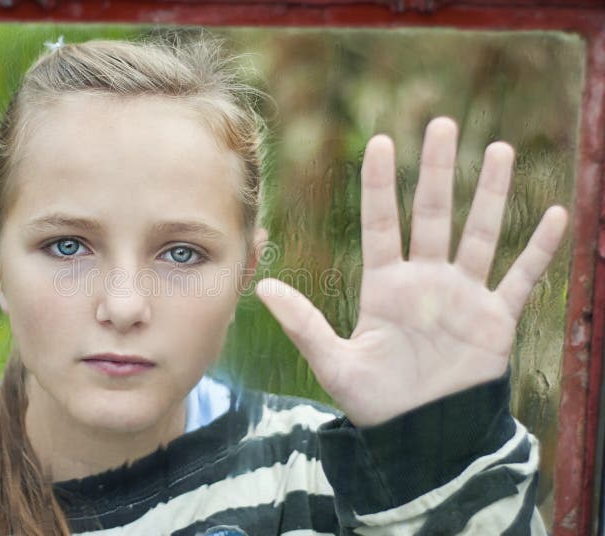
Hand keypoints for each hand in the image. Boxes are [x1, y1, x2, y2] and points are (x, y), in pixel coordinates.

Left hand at [255, 117, 567, 426]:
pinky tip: (556, 214)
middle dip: (438, 170)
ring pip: (480, 234)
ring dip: (490, 194)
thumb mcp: (335, 363)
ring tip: (499, 149)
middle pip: (432, 214)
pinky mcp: (495, 319)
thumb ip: (303, 324)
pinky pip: (521, 278)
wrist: (420, 435)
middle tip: (442, 123)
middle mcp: (425, 281)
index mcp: (385, 286)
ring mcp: (463, 296)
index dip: (381, 184)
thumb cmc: (375, 401)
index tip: (380, 141)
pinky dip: (539, 250)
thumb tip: (265, 287)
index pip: (382, 224)